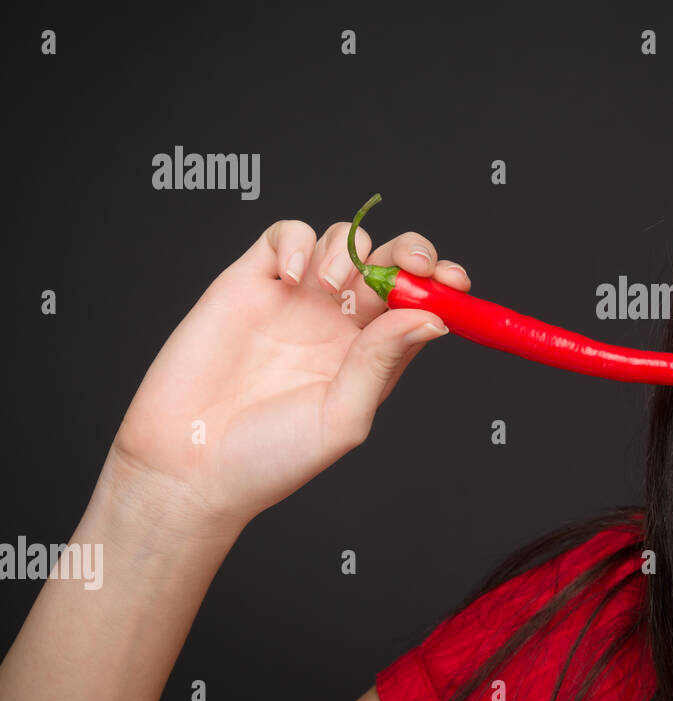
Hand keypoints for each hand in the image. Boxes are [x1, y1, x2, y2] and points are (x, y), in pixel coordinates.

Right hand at [108, 217, 469, 535]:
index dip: (441, 283)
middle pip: (389, 261)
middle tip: (410, 264)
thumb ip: (382, 360)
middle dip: (409, 250)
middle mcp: (338, 321)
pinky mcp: (250, 282)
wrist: (190, 466)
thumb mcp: (342, 416)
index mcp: (372, 353)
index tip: (454, 281)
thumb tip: (433, 316)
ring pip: (343, 239)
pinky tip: (291, 276)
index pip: (420, 301)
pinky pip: (285, 235)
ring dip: (351, 248)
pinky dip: (298, 240)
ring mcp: (296, 298)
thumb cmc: (270, 458)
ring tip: (333, 286)